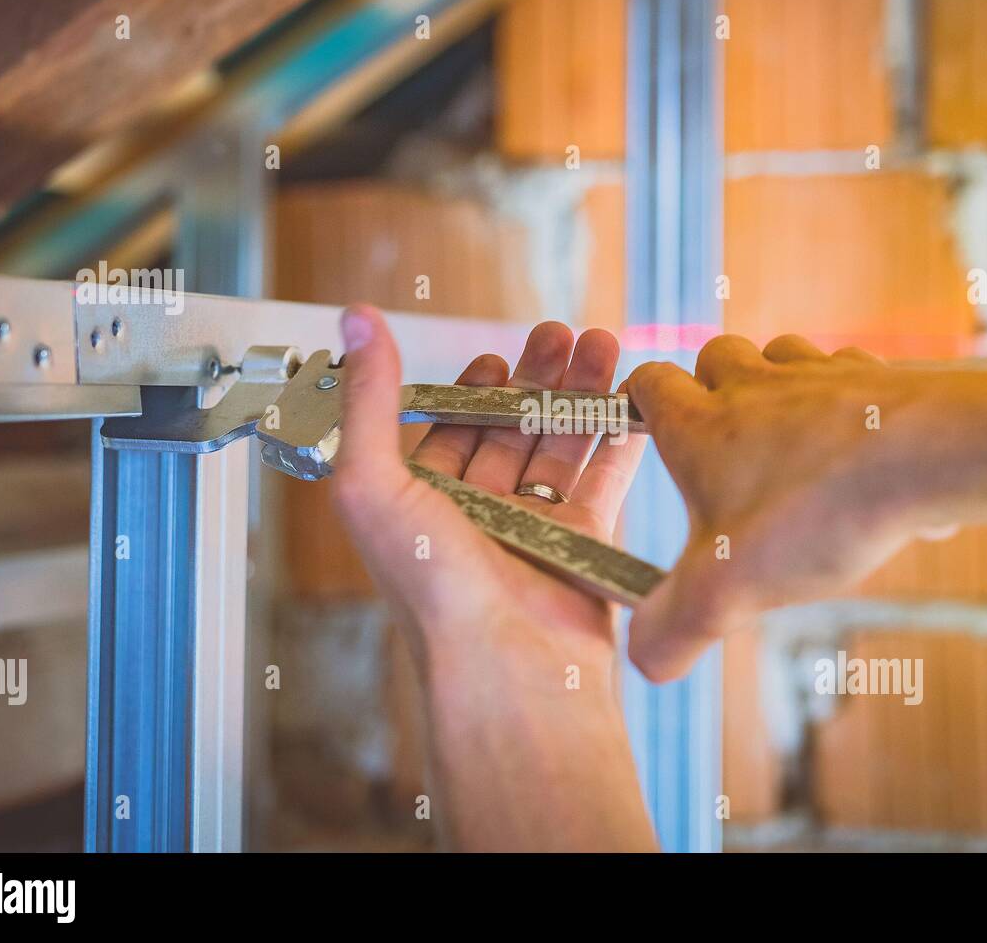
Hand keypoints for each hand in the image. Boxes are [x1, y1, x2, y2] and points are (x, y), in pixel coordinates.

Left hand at [332, 305, 654, 849]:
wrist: (508, 667)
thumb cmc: (433, 591)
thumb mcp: (375, 483)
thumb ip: (369, 400)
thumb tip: (355, 320)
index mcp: (420, 504)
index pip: (448, 430)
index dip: (472, 387)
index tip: (495, 352)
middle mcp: (476, 517)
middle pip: (511, 429)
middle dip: (536, 377)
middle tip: (562, 332)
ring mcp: (533, 530)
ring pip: (559, 445)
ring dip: (580, 395)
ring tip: (603, 348)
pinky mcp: (583, 545)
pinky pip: (603, 480)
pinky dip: (618, 440)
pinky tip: (631, 404)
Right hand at [625, 334, 944, 681]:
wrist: (931, 456)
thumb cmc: (818, 514)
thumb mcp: (725, 591)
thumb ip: (672, 630)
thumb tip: (644, 661)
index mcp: (701, 426)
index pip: (648, 385)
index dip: (636, 400)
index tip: (636, 420)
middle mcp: (754, 386)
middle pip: (715, 358)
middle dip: (709, 388)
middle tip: (720, 441)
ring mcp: (819, 374)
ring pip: (780, 355)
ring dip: (775, 386)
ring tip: (788, 440)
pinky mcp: (878, 377)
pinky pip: (852, 374)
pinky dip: (846, 400)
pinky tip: (861, 450)